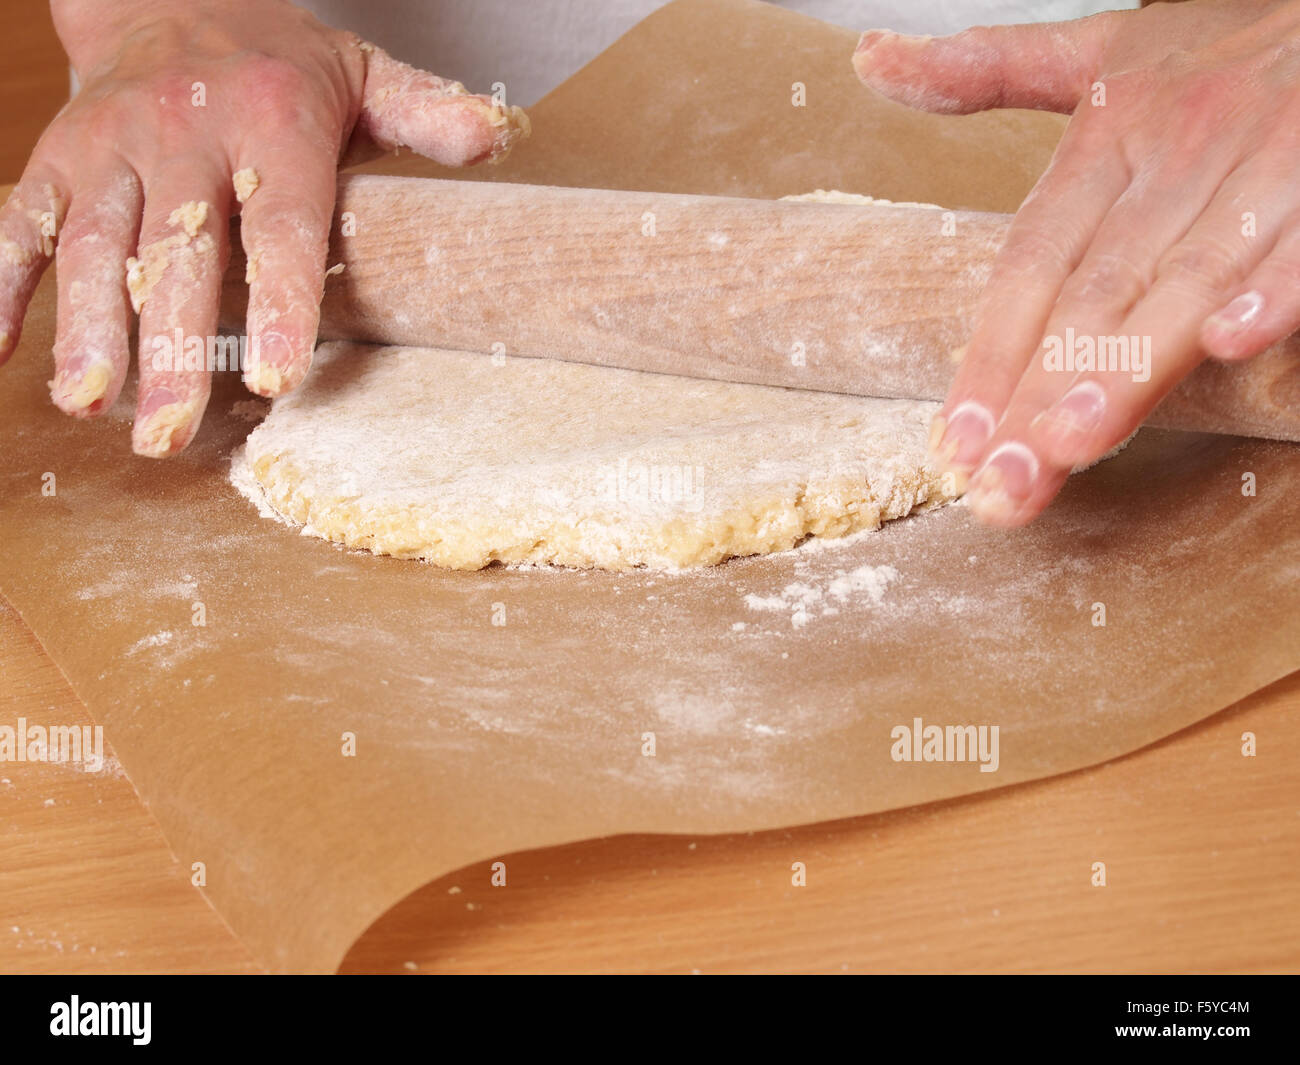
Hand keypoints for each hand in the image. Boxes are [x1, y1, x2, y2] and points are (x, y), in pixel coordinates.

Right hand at [4, 0, 527, 455]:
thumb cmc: (277, 60)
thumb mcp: (361, 73)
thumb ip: (426, 113)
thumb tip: (499, 139)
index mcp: (271, 120)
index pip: (281, 223)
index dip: (281, 303)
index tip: (278, 379)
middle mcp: (180, 131)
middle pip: (178, 252)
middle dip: (173, 346)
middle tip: (170, 430)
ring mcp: (108, 145)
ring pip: (92, 245)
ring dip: (87, 330)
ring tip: (89, 405)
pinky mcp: (54, 158)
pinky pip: (18, 224)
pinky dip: (2, 285)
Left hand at [853, 0, 1296, 523]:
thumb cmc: (1222, 44)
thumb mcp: (1098, 48)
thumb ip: (987, 70)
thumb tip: (870, 62)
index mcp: (1107, 136)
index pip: (1031, 263)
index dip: (990, 351)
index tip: (956, 440)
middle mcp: (1175, 150)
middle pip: (1091, 293)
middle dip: (1039, 392)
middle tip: (1001, 481)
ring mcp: (1259, 162)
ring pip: (1180, 282)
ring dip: (1125, 368)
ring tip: (1067, 445)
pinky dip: (1272, 288)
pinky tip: (1229, 345)